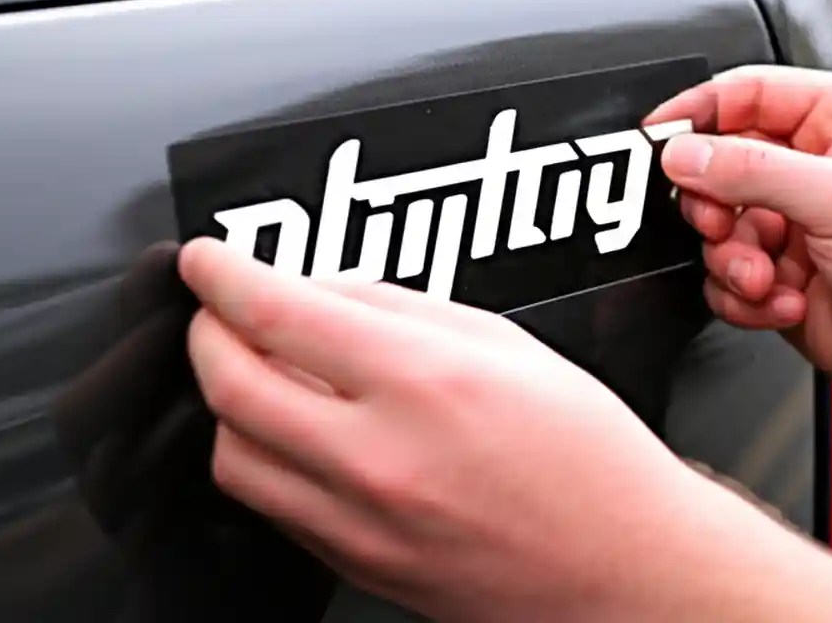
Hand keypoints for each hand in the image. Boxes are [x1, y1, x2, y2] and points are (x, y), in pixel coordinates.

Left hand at [179, 238, 707, 621]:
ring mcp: (362, 523)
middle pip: (229, 385)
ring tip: (260, 372)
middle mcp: (381, 456)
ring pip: (233, 454)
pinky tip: (295, 432)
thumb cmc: (589, 459)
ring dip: (227, 401)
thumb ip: (401, 307)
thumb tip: (323, 291)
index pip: (276, 311)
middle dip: (205, 333)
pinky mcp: (357, 566)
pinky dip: (264, 456)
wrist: (625, 569)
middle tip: (217, 310)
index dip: (222, 275)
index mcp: (425, 380)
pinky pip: (271, 504)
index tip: (207, 262)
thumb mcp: (507, 344)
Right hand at [646, 66, 831, 408]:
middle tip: (720, 225)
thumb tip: (685, 152)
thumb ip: (753, 172)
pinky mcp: (785, 279)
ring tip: (765, 278)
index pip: (748, 95)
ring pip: (719, 230)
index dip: (698, 113)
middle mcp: (815, 169)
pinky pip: (728, 280)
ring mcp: (798, 227)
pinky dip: (745, 298)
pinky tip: (784, 304)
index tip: (657, 137)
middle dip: (713, 205)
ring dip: (732, 260)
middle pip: (720, 166)